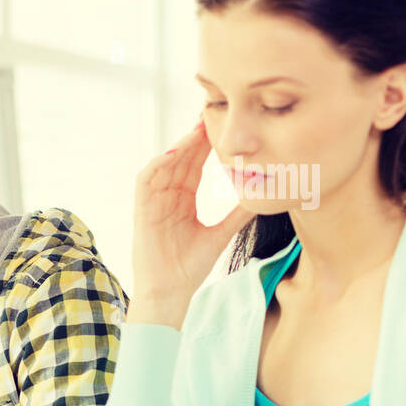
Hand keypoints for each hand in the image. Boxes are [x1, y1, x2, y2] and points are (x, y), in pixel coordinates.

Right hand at [130, 118, 253, 325]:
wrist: (170, 291)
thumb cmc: (190, 268)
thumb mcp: (220, 234)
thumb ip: (237, 214)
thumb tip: (262, 198)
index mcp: (183, 201)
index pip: (195, 165)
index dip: (207, 145)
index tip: (223, 126)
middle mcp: (167, 197)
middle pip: (181, 159)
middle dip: (195, 137)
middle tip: (211, 114)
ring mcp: (154, 202)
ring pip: (165, 165)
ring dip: (179, 146)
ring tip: (197, 130)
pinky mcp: (142, 210)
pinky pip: (146, 180)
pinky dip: (159, 165)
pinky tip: (175, 153)